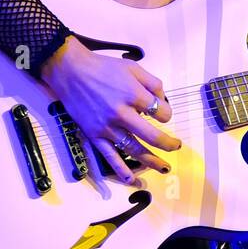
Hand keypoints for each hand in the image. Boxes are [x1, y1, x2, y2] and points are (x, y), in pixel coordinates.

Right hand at [39, 35, 180, 184]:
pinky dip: (121, 170)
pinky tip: (132, 180)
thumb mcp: (134, 68)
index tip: (163, 113)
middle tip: (176, 147)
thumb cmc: (104, 68)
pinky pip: (109, 156)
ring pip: (134, 149)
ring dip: (151, 161)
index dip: (167, 114)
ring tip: (164, 167)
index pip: (161, 113)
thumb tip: (162, 101)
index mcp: (133, 95)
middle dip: (168, 144)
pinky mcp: (94, 135)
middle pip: (152, 136)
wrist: (71, 72)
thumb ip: (153, 83)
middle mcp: (121, 114)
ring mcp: (107, 127)